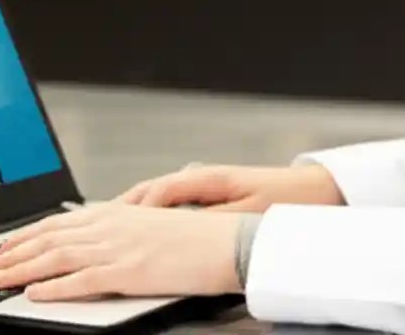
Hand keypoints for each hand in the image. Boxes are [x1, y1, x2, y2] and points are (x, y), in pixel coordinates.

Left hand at [0, 204, 241, 299]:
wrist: (230, 242)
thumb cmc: (199, 237)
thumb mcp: (153, 226)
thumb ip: (121, 230)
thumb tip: (94, 242)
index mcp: (117, 212)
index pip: (58, 222)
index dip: (25, 236)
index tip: (3, 247)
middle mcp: (112, 225)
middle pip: (49, 238)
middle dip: (11, 253)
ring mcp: (119, 247)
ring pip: (56, 257)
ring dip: (21, 270)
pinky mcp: (129, 271)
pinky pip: (81, 280)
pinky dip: (53, 288)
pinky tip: (34, 295)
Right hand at [115, 163, 343, 211]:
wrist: (315, 191)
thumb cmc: (287, 200)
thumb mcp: (249, 212)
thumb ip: (212, 219)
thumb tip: (180, 225)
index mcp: (209, 178)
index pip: (160, 192)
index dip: (134, 210)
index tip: (114, 224)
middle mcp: (201, 177)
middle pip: (149, 192)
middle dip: (118, 209)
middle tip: (89, 225)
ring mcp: (203, 184)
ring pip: (154, 196)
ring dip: (128, 210)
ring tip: (102, 225)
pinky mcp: (208, 194)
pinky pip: (167, 202)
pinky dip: (146, 211)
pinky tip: (135, 223)